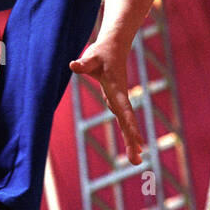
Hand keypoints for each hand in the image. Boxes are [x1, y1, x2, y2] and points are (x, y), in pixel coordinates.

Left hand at [69, 40, 144, 164]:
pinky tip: (135, 147)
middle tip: (136, 160)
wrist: (114, 48)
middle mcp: (120, 97)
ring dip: (132, 142)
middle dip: (132, 140)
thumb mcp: (91, 57)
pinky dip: (129, 135)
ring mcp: (120, 101)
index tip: (137, 139)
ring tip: (136, 161)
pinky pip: (124, 121)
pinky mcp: (117, 102)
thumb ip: (84, 63)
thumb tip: (73, 65)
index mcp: (116, 88)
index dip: (129, 124)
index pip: (123, 108)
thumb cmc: (100, 52)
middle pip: (128, 121)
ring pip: (127, 124)